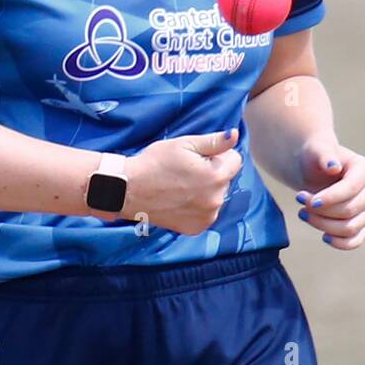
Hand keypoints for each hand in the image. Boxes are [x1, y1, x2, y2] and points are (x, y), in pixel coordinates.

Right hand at [88, 129, 242, 236]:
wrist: (129, 190)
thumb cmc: (155, 162)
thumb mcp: (184, 144)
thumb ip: (214, 141)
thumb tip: (235, 135)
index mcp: (216, 176)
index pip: (235, 160)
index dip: (218, 154)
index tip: (198, 157)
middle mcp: (216, 200)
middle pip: (226, 179)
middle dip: (212, 173)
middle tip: (186, 171)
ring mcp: (206, 217)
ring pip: (216, 196)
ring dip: (206, 190)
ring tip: (180, 185)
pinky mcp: (196, 228)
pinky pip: (206, 213)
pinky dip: (198, 207)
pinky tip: (179, 200)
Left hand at [294, 136, 364, 249]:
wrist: (314, 167)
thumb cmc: (315, 156)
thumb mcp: (316, 149)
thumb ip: (324, 154)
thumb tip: (333, 166)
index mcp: (364, 169)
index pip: (351, 189)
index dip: (329, 198)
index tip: (305, 199)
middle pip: (349, 210)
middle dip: (321, 210)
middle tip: (298, 199)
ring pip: (350, 227)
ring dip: (323, 224)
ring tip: (302, 213)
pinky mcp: (359, 222)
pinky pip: (356, 240)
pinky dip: (341, 243)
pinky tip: (324, 236)